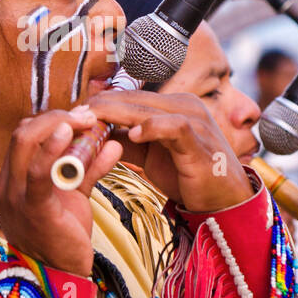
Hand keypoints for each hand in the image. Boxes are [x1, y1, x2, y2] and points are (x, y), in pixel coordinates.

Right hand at [0, 110, 123, 276]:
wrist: (61, 275)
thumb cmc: (63, 235)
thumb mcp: (74, 194)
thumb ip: (88, 168)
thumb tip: (110, 143)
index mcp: (11, 179)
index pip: (25, 135)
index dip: (52, 119)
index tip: (80, 116)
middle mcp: (6, 184)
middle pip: (22, 132)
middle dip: (56, 116)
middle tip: (85, 115)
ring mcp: (14, 195)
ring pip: (25, 141)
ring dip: (57, 124)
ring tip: (85, 120)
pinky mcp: (32, 208)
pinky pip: (37, 171)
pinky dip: (53, 149)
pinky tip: (68, 133)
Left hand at [87, 90, 251, 212]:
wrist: (223, 201)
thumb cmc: (188, 176)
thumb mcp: (150, 157)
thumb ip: (126, 143)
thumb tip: (95, 135)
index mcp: (173, 105)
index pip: (130, 96)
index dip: (101, 103)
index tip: (75, 113)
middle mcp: (184, 105)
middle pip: (134, 98)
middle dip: (102, 106)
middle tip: (74, 115)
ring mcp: (194, 120)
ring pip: (148, 108)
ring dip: (117, 113)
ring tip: (92, 119)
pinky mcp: (199, 140)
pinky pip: (173, 127)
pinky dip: (152, 128)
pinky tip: (134, 134)